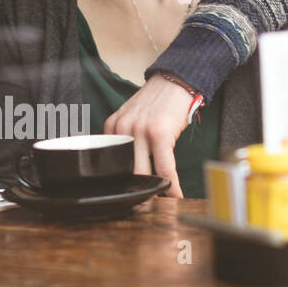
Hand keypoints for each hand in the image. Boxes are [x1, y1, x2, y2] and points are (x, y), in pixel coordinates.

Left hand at [104, 74, 196, 198]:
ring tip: (159, 203)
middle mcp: (121, 129)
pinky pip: (164, 168)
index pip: (111, 162)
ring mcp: (139, 131)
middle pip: (124, 171)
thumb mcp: (133, 118)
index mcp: (112, 127)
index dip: (120, 183)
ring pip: (143, 173)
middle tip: (141, 206)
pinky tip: (175, 194)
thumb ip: (127, 139)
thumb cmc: (158, 102)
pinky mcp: (159, 134)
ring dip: (153, 191)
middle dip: (133, 191)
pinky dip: (171, 185)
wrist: (176, 79)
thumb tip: (130, 169)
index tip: (126, 197)